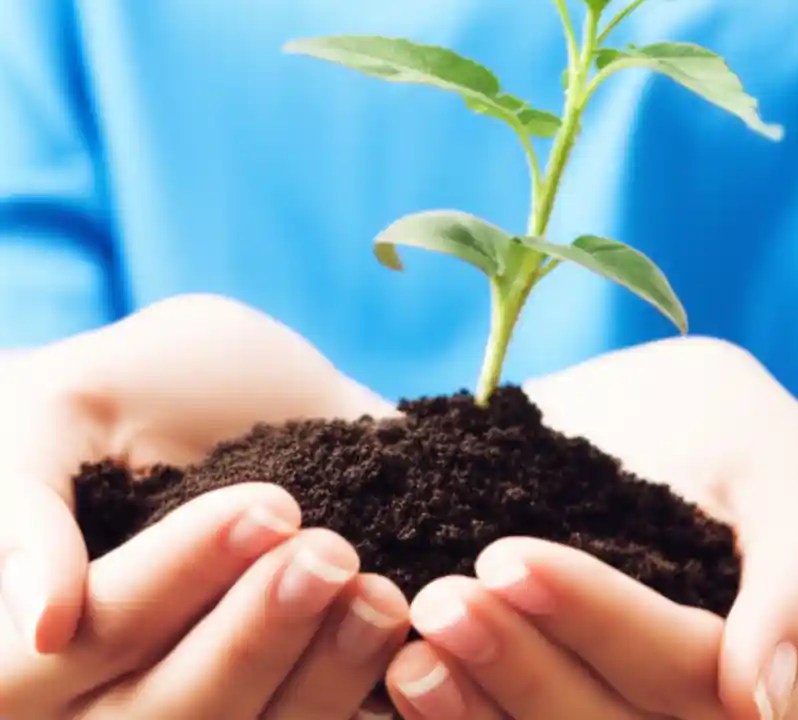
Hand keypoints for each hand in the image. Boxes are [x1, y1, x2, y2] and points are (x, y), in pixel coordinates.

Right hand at [0, 295, 408, 718]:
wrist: (216, 397)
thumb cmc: (116, 396)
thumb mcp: (54, 415)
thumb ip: (28, 515)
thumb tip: (44, 626)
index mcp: (36, 652)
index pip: (92, 642)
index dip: (178, 580)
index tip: (269, 506)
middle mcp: (118, 696)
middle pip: (177, 715)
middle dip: (259, 637)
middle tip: (332, 553)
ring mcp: (218, 697)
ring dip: (329, 677)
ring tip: (383, 597)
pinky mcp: (294, 692)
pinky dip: (381, 695)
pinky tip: (426, 649)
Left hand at [385, 338, 797, 719]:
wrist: (677, 445)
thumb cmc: (750, 453)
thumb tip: (758, 704)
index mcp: (745, 674)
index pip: (678, 670)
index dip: (597, 623)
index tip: (510, 558)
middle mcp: (670, 715)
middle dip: (520, 669)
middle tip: (444, 599)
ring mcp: (603, 710)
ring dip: (469, 709)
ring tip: (405, 651)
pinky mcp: (541, 701)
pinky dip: (445, 716)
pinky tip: (390, 674)